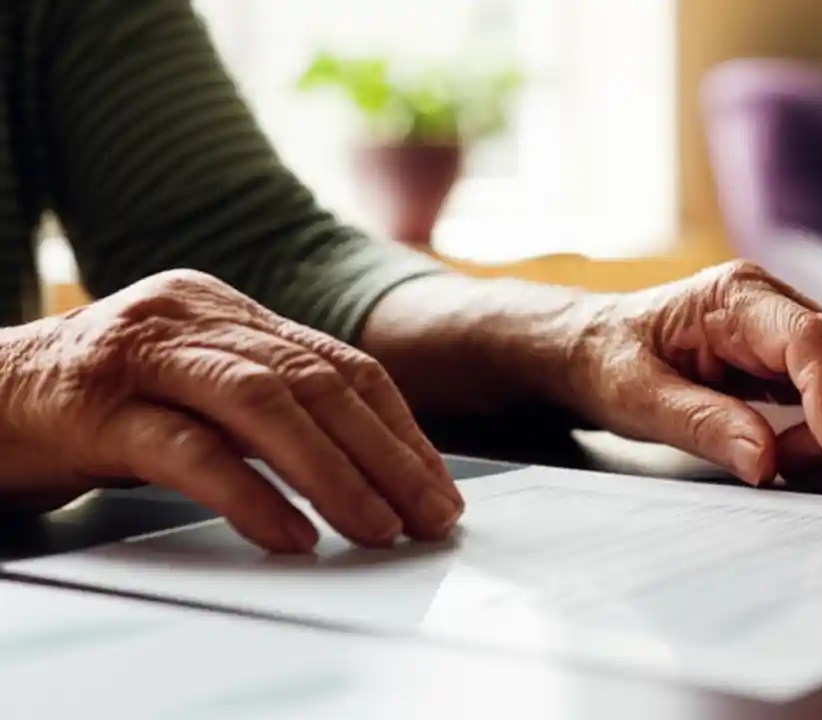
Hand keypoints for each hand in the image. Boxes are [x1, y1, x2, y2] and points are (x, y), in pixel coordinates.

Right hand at [0, 270, 462, 551]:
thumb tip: (367, 465)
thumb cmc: (94, 402)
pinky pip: (188, 448)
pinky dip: (250, 493)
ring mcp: (141, 355)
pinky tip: (291, 534)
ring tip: (378, 528)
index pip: (337, 364)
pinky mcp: (93, 406)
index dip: (398, 428)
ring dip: (334, 474)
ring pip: (263, 404)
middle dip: (385, 454)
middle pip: (316, 381)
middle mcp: (192, 318)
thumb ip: (266, 407)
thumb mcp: (192, 389)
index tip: (437, 486)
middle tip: (429, 514)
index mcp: (226, 311)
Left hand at [564, 261, 821, 490]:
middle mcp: (770, 302)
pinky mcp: (784, 360)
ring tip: (794, 466)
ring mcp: (782, 329)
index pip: (809, 339)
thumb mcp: (636, 398)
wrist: (586, 348)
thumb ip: (701, 425)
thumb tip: (765, 461)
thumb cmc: (604, 361)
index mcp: (733, 296)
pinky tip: (796, 457)